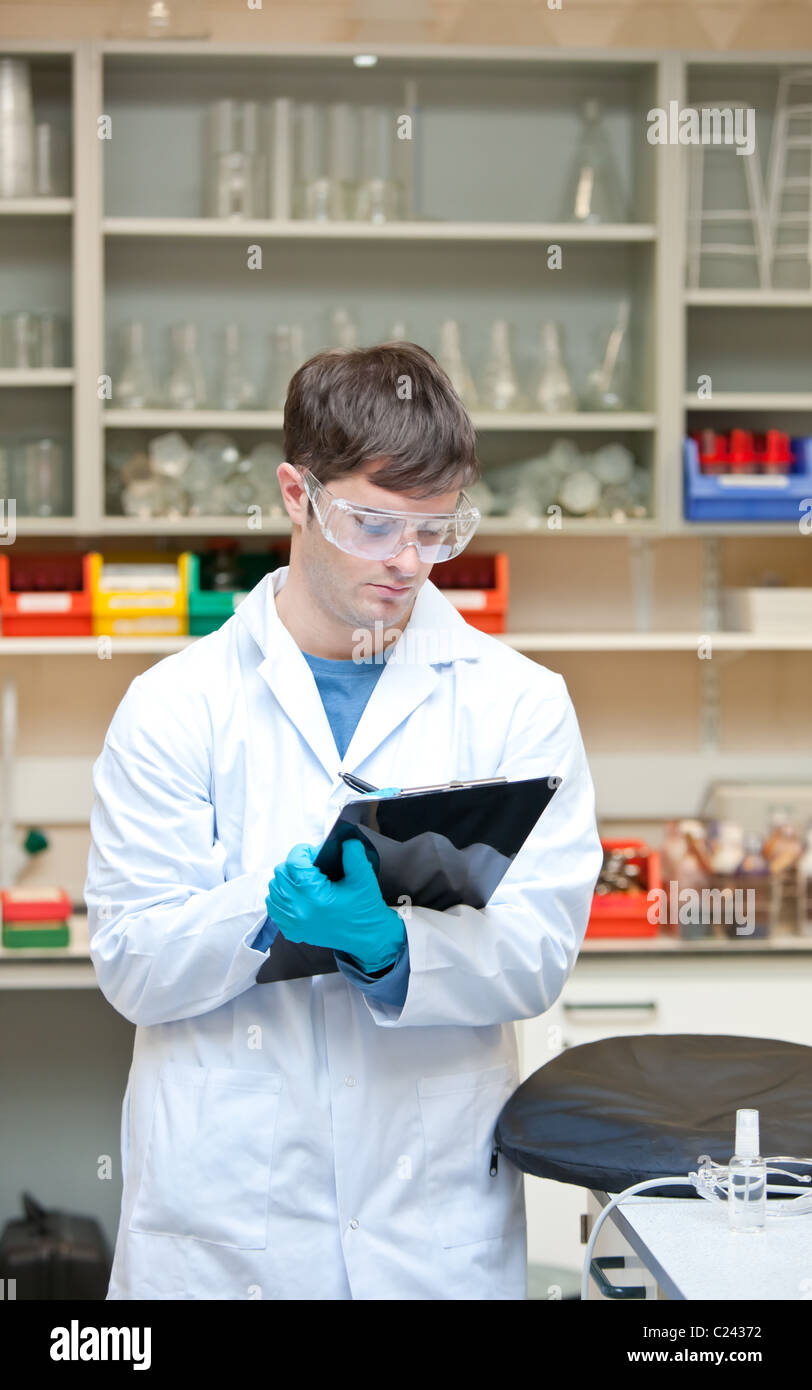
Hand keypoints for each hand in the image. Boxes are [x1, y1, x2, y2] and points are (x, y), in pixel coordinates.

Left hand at [265, 837, 404, 973]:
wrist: (367, 937)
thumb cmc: (365, 909)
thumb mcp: (364, 879)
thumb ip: (355, 856)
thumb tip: (346, 841)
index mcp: (315, 896)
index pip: (294, 862)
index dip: (304, 852)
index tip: (314, 853)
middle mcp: (300, 910)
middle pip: (281, 874)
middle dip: (295, 864)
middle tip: (312, 866)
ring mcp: (294, 923)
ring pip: (274, 890)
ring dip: (287, 880)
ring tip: (304, 879)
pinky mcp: (292, 931)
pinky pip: (274, 908)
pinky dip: (281, 898)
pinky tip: (298, 895)